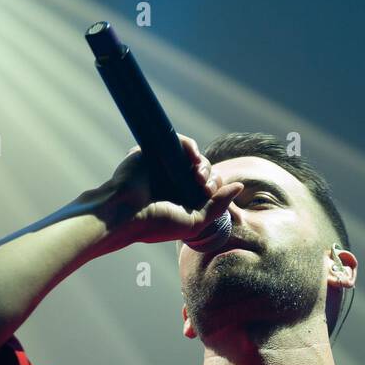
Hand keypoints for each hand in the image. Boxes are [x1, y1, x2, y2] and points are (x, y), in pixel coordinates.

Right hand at [97, 134, 244, 245]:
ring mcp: (164, 166)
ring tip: (197, 174)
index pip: (209, 186)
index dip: (215, 186)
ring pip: (194, 156)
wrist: (125, 213)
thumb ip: (218, 205)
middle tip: (202, 185)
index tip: (207, 193)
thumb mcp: (195, 222)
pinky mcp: (154, 151)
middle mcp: (175, 182)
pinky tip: (192, 157)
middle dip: (210, 175)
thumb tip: (239, 186)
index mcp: (183, 199)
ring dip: (202, 163)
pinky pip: (178, 141)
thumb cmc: (156, 224)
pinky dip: (190, 146)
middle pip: (204, 170)